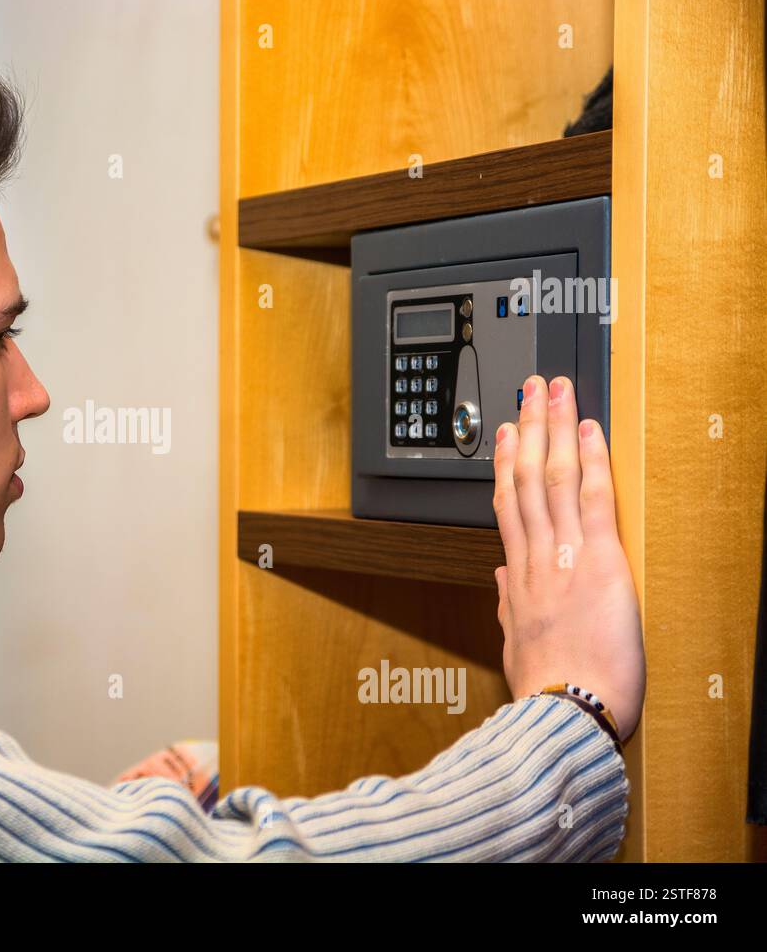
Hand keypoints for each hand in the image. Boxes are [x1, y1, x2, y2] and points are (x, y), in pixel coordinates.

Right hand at [492, 375, 644, 741]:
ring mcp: (564, 556)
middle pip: (527, 479)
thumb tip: (503, 578)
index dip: (506, 464)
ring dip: (554, 430)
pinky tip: (588, 431)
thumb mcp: (516, 644)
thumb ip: (510, 605)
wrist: (567, 712)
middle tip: (531, 389)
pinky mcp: (599, 563)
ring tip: (554, 393)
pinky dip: (590, 462)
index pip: (509, 506)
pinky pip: (593, 502)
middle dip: (528, 429)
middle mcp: (536, 558)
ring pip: (554, 479)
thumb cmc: (546, 689)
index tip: (506, 433)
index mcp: (519, 578)